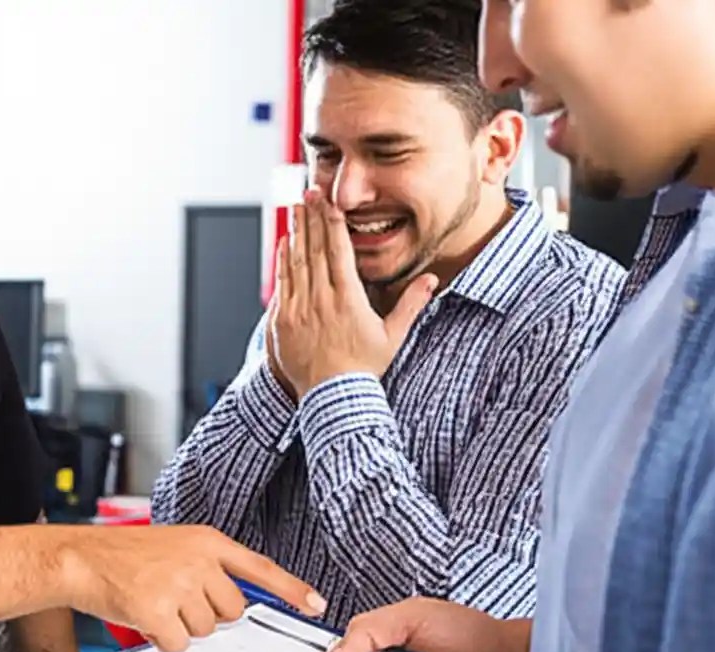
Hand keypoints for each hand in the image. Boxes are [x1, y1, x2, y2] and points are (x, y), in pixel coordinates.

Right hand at [58, 524, 325, 651]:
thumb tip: (232, 606)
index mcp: (206, 541)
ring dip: (182, 626)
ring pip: (206, 630)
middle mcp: (198, 560)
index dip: (291, 588)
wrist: (80, 557)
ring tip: (154, 601)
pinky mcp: (158, 609)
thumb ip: (207, 567)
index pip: (259, 566)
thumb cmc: (123, 554)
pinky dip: (162, 639)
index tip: (316, 604)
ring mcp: (178, 584)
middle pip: (232, 611)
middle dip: (207, 614)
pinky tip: (144, 617)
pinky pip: (179, 644)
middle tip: (175, 599)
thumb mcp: (174, 545)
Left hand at [267, 188, 437, 398]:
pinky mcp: (283, 321)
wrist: (334, 397)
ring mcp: (299, 310)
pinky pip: (283, 284)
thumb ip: (411, 304)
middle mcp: (321, 300)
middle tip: (309, 192)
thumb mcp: (394, 335)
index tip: (328, 200)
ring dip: (297, 233)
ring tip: (296, 209)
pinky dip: (283, 261)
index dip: (332, 222)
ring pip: (296, 263)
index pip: (339, 250)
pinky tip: (285, 243)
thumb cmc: (365, 368)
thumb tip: (432, 280)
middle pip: (315, 249)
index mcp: (348, 299)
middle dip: (312, 218)